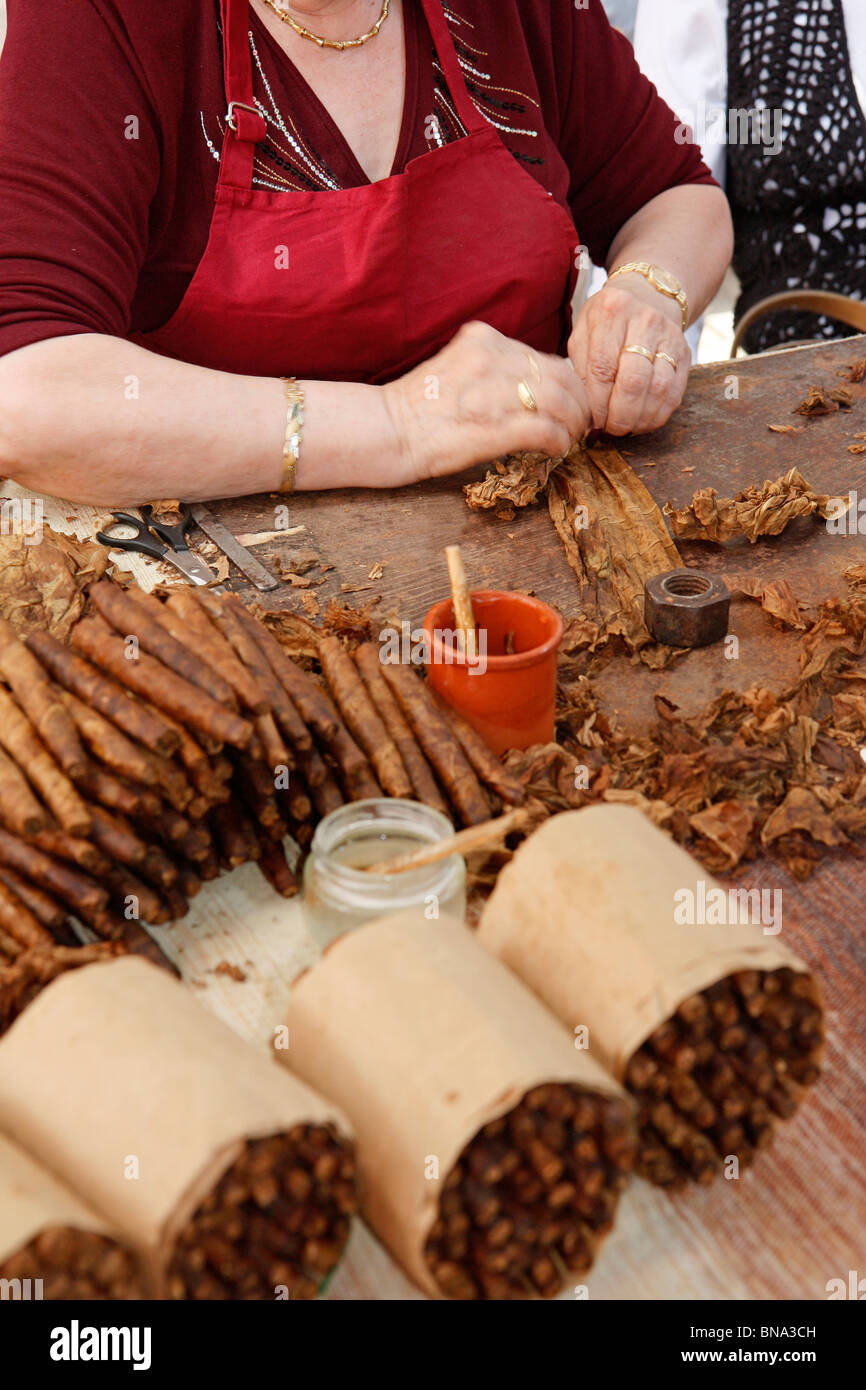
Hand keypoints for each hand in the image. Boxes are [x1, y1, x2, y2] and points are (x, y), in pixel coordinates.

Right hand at [381, 321, 591, 483]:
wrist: (388, 431)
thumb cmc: (419, 407)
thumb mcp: (458, 367)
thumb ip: (493, 367)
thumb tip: (535, 387)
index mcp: (483, 338)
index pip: (542, 357)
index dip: (564, 383)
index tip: (568, 402)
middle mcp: (492, 356)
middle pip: (560, 375)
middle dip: (578, 403)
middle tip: (579, 424)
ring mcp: (495, 391)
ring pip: (561, 402)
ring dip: (573, 425)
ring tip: (571, 438)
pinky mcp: (496, 425)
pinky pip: (547, 430)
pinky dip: (560, 441)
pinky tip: (557, 450)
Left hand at [567, 275, 689, 435]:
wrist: (647, 296)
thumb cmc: (607, 322)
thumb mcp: (584, 334)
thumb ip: (581, 370)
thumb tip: (587, 417)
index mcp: (612, 311)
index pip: (603, 368)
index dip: (598, 403)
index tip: (593, 421)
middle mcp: (645, 320)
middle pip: (634, 381)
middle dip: (620, 415)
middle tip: (610, 429)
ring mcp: (669, 336)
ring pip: (658, 389)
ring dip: (640, 418)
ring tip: (625, 428)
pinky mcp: (685, 353)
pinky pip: (675, 392)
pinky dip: (658, 415)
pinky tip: (643, 421)